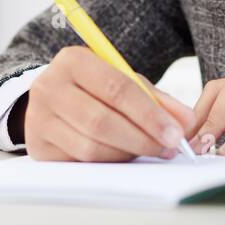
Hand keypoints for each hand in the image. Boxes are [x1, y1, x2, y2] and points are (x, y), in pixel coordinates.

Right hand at [23, 46, 196, 161]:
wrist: (51, 97)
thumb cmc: (93, 87)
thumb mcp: (122, 79)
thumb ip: (155, 98)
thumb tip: (186, 121)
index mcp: (73, 61)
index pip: (116, 88)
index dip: (149, 114)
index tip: (176, 133)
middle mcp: (49, 87)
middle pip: (101, 121)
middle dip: (142, 138)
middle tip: (170, 148)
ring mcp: (39, 119)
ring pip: (91, 147)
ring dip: (128, 154)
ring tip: (151, 151)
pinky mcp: (38, 147)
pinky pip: (80, 162)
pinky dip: (110, 162)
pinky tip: (126, 156)